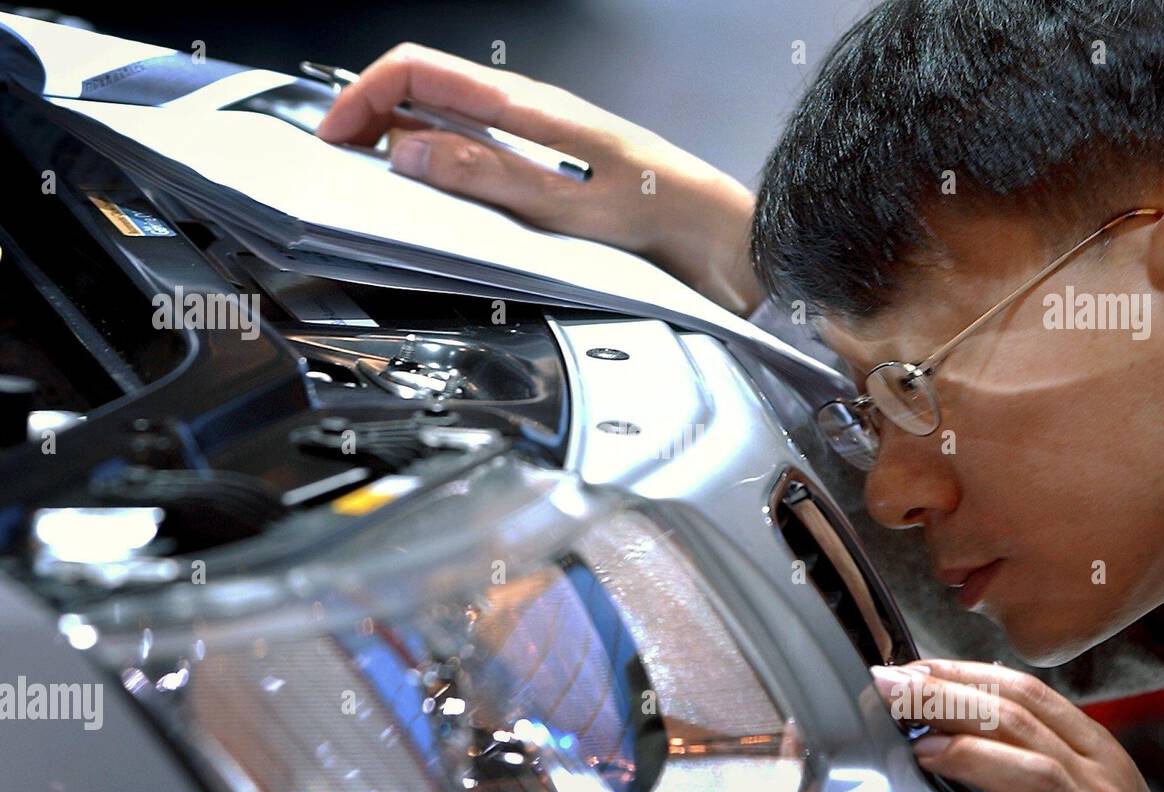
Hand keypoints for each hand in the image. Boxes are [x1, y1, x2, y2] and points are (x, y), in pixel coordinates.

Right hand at [316, 43, 763, 314]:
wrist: (709, 229)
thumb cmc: (653, 207)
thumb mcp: (559, 201)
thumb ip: (482, 176)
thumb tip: (406, 151)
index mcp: (520, 104)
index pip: (416, 70)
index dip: (362, 96)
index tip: (333, 138)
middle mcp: (522, 111)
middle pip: (422, 90)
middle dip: (370, 117)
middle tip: (341, 165)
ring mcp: (532, 135)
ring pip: (444, 121)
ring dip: (400, 142)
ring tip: (376, 182)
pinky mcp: (543, 163)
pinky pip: (475, 150)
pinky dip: (439, 164)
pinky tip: (437, 195)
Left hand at [871, 659, 1163, 791]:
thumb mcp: (1081, 787)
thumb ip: (1033, 749)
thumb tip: (950, 703)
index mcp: (1101, 754)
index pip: (1029, 693)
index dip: (964, 674)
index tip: (913, 670)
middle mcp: (1105, 787)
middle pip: (1020, 721)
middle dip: (948, 699)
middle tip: (894, 692)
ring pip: (1034, 774)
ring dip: (968, 753)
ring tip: (919, 748)